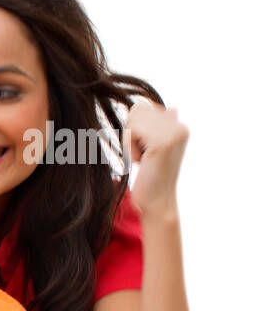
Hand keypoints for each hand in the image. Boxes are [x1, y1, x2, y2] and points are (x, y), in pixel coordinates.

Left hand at [124, 103, 188, 221]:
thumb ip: (162, 128)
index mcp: (180, 127)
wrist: (157, 203)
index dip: (134, 128)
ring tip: (143, 159)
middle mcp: (180, 127)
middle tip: (142, 156)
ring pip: (133, 119)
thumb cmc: (151, 179)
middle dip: (131, 133)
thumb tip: (173, 108)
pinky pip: (132, 131)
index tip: (144, 150)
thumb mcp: (157, 149)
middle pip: (137, 110)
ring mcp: (174, 133)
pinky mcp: (163, 142)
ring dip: (129, 141)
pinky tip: (141, 162)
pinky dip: (129, 147)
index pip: (143, 107)